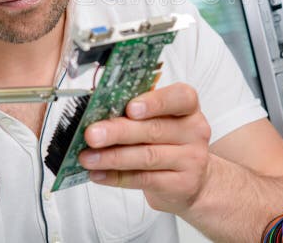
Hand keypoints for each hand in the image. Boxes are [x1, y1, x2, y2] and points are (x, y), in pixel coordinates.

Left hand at [78, 83, 211, 213]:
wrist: (195, 182)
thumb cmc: (169, 143)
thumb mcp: (161, 121)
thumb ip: (137, 112)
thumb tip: (98, 111)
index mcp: (188, 108)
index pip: (181, 97)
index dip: (155, 101)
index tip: (130, 107)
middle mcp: (194, 131)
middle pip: (155, 129)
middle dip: (118, 131)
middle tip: (92, 134)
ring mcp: (191, 159)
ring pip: (147, 156)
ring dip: (113, 157)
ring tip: (88, 157)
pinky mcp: (181, 184)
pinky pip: (144, 179)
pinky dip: (117, 177)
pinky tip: (98, 174)